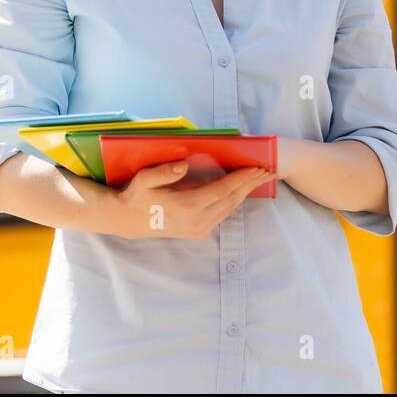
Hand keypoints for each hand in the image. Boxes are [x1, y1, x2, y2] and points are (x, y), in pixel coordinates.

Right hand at [112, 162, 273, 239]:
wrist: (128, 222)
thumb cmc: (137, 196)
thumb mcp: (144, 180)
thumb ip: (163, 172)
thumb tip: (184, 164)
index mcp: (188, 206)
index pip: (223, 189)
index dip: (242, 178)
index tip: (257, 167)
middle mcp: (197, 220)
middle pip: (232, 199)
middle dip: (251, 184)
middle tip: (268, 172)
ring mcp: (199, 229)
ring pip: (230, 208)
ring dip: (246, 193)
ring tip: (260, 180)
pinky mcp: (198, 232)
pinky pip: (223, 215)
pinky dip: (235, 201)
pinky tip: (242, 192)